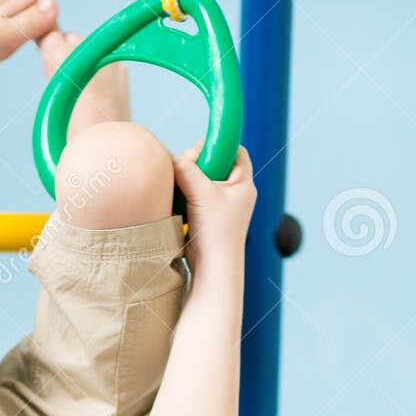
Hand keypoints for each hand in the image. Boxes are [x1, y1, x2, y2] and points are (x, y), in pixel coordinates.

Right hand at [173, 144, 255, 276]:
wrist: (212, 268)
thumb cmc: (215, 232)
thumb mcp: (201, 193)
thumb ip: (187, 170)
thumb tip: (172, 157)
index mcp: (243, 183)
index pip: (235, 151)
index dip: (218, 146)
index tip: (200, 151)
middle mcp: (235, 193)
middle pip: (214, 164)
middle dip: (197, 165)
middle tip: (185, 173)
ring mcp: (221, 206)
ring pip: (201, 181)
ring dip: (187, 183)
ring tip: (180, 191)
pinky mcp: (208, 218)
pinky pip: (194, 198)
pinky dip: (184, 197)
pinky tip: (177, 203)